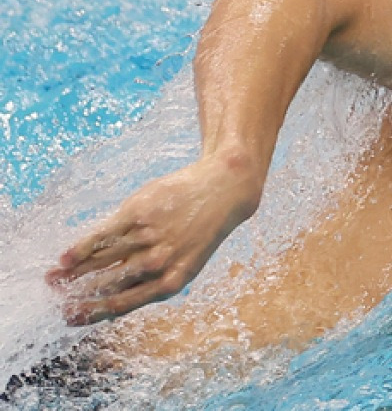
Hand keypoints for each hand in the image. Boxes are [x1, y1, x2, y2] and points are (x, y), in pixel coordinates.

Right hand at [45, 154, 262, 324]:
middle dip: (75, 293)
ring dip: (73, 272)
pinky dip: (82, 247)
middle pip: (106, 284)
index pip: (122, 304)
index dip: (91, 312)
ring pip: (100, 260)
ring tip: (53, 277)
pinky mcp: (139, 213)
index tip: (68, 317)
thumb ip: (150, 280)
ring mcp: (147, 238)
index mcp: (170, 283)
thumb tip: (112, 300)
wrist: (222, 191)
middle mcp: (157, 264)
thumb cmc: (197, 231)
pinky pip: (103, 235)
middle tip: (54, 296)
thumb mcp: (182, 263)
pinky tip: (66, 257)